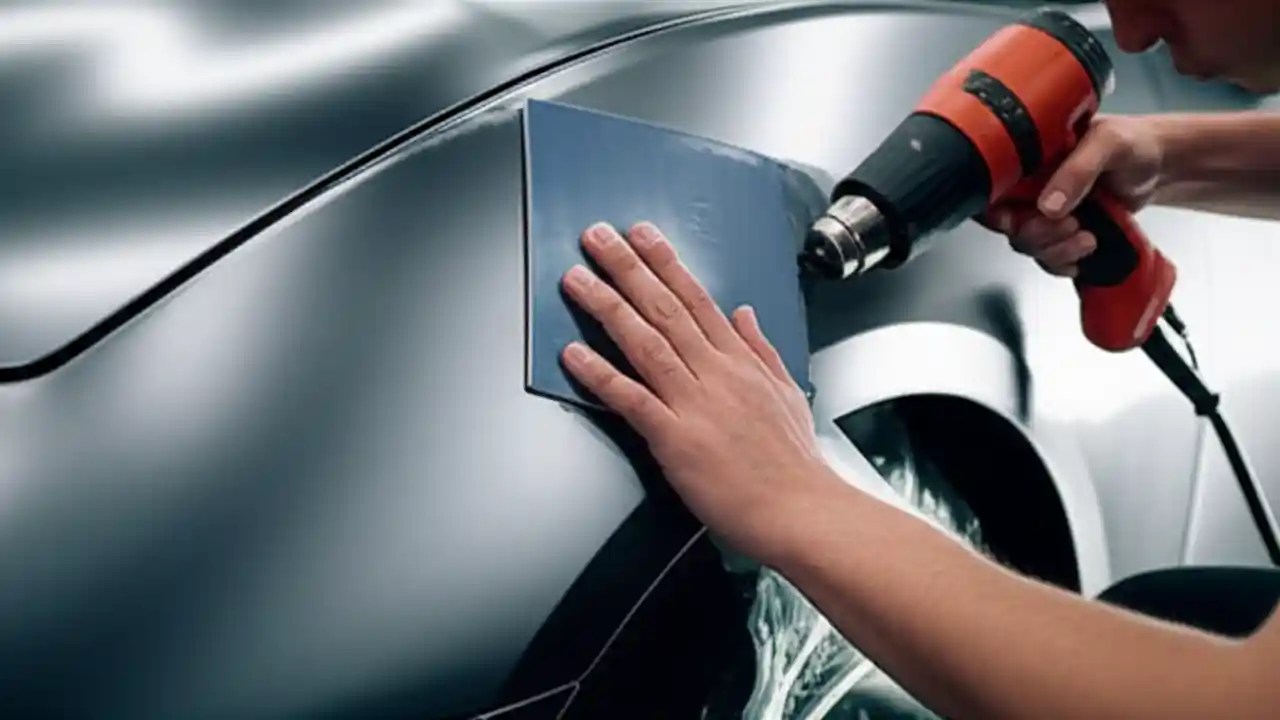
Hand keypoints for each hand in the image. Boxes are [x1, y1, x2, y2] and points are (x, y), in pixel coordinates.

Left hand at [559, 221, 843, 564]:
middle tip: (596, 238)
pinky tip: (575, 353)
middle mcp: (716, 374)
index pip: (696, 298)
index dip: (664, 263)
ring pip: (645, 342)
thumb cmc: (793, 464)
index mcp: (740, 363)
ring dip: (606, 306)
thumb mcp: (787, 393)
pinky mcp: (676, 439)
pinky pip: (632, 399)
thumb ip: (761, 349)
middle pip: (664, 308)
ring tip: (577, 280)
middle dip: (627, 268)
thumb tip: (743, 314)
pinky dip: (601, 374)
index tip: (641, 236)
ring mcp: (695, 404)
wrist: (801, 512)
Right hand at [981, 114, 1164, 277]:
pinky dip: (1064, 263)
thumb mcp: (1108, 143)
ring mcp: (1046, 215)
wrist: (1160, 166)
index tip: (1012, 219)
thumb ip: (1077, 170)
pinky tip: (1084, 253)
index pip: (990, 189)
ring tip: (1087, 236)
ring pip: (1028, 246)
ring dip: (1056, 250)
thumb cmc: (1133, 143)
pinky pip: (1048, 259)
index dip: (992, 211)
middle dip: (1038, 234)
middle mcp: (1031, 189)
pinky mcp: (1063, 235)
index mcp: (1029, 160)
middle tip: (1070, 223)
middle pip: (1008, 226)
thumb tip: (1047, 205)